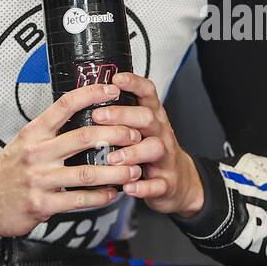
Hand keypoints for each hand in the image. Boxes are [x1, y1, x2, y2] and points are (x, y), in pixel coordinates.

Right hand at [0, 82, 144, 239]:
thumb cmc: (10, 169)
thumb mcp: (25, 141)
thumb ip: (51, 129)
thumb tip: (84, 111)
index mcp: (34, 132)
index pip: (65, 105)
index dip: (91, 94)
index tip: (112, 89)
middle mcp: (37, 153)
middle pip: (84, 137)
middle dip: (116, 135)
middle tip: (135, 135)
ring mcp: (40, 179)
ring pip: (88, 173)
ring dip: (116, 172)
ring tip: (134, 171)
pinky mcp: (43, 204)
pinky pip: (79, 200)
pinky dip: (101, 197)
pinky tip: (113, 193)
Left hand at [88, 71, 205, 218]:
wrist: (179, 182)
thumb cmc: (150, 152)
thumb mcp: (141, 129)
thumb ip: (122, 116)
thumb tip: (87, 100)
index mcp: (153, 118)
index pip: (147, 93)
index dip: (133, 83)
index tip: (115, 78)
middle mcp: (161, 134)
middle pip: (147, 117)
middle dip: (123, 115)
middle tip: (98, 116)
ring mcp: (166, 158)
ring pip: (155, 148)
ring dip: (132, 152)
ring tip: (112, 158)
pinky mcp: (167, 182)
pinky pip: (157, 184)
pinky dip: (142, 187)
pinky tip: (127, 186)